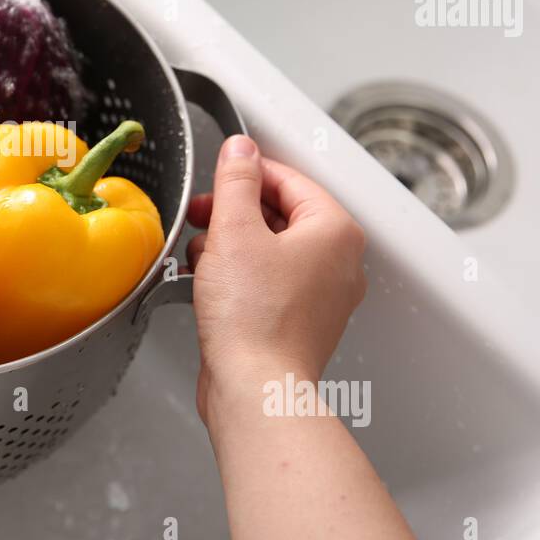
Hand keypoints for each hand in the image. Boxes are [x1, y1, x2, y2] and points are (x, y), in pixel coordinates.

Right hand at [187, 135, 367, 424]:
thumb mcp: (235, 230)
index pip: (288, 178)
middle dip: (232, 213)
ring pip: (268, 248)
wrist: (256, 389)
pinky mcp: (297, 321)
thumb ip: (236, 180)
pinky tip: (208, 286)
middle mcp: (337, 262)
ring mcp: (320, 295)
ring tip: (202, 258)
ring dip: (229, 246)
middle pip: (279, 213)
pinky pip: (265, 282)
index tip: (216, 177)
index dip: (244, 173)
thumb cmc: (255, 320)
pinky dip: (236, 277)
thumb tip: (240, 150)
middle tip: (203, 217)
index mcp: (334, 231)